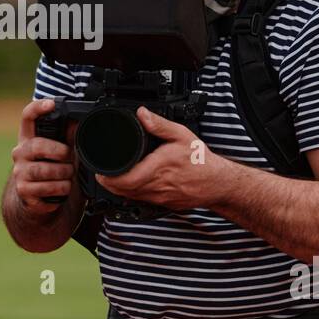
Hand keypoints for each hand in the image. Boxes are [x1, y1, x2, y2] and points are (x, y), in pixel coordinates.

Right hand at [10, 98, 78, 215]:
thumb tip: (77, 122)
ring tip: (68, 175)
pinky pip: (47, 188)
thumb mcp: (60, 153)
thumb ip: (68, 138)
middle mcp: (20, 153)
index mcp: (29, 138)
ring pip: (45, 170)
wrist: (39, 201)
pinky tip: (62, 188)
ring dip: (64, 173)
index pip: (27, 117)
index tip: (52, 104)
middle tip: (69, 158)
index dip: (38, 108)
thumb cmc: (51, 171)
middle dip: (60, 152)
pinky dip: (61, 189)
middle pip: (38, 145)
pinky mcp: (24, 190)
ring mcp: (19, 172)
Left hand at [95, 107, 226, 211]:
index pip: (125, 180)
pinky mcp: (164, 204)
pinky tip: (133, 185)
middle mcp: (157, 186)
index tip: (100, 171)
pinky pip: (142, 201)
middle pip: (123, 190)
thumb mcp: (181, 134)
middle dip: (109, 183)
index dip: (108, 178)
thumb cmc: (201, 160)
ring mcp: (160, 197)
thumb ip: (160, 124)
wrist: (218, 182)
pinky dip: (133, 194)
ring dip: (119, 189)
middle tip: (102, 173)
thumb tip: (142, 114)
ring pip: (130, 197)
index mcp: (158, 168)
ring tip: (114, 177)